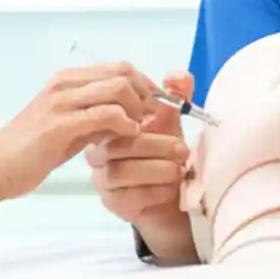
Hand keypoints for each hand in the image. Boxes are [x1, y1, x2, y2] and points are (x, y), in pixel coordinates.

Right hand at [0, 61, 156, 198]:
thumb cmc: (30, 150)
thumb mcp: (68, 127)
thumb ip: (94, 118)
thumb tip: (124, 116)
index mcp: (67, 80)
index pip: (119, 68)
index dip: (145, 85)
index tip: (156, 107)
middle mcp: (65, 83)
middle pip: (123, 72)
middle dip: (147, 94)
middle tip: (151, 119)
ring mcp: (62, 101)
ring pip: (118, 88)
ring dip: (137, 109)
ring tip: (137, 130)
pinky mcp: (61, 124)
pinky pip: (106, 114)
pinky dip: (124, 124)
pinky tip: (126, 137)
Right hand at [86, 71, 193, 225]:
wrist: (170, 198)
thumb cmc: (163, 155)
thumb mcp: (170, 121)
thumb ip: (176, 96)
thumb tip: (177, 75)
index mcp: (105, 126)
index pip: (111, 112)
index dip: (141, 112)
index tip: (166, 117)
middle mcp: (96, 152)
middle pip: (117, 144)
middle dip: (156, 144)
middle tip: (183, 148)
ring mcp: (102, 179)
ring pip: (121, 171)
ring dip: (158, 168)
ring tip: (180, 168)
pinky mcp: (113, 203)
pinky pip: (132, 196)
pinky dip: (157, 190)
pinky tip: (172, 188)